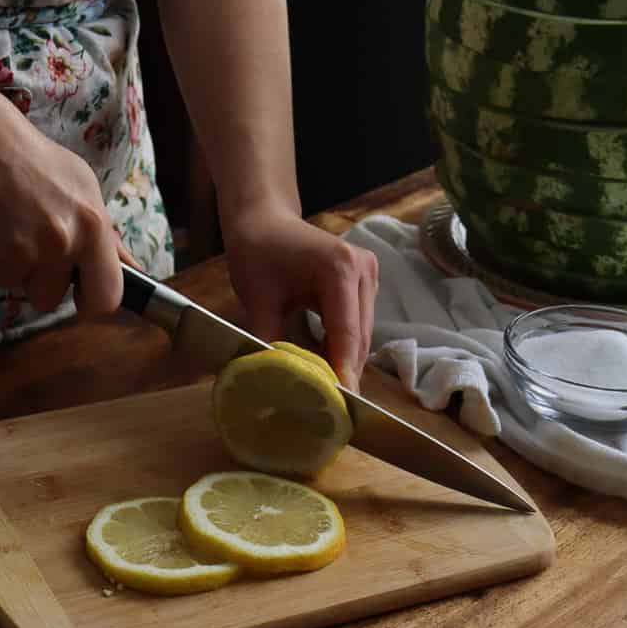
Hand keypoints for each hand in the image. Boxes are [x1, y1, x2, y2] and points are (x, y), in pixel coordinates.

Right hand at [0, 81, 122, 319]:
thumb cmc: (35, 160)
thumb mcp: (84, 187)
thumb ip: (106, 235)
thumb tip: (129, 268)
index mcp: (91, 226)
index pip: (106, 297)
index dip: (92, 302)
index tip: (81, 295)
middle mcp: (59, 242)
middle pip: (50, 300)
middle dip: (41, 280)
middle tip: (33, 242)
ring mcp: (17, 249)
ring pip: (15, 285)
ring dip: (11, 263)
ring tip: (9, 221)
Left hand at [222, 208, 377, 388]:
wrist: (264, 220)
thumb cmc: (258, 253)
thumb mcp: (258, 300)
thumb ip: (267, 342)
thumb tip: (271, 383)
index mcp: (339, 268)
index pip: (346, 333)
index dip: (343, 372)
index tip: (340, 405)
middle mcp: (363, 269)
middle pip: (359, 336)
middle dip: (344, 370)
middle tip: (328, 406)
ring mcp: (369, 273)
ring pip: (362, 333)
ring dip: (344, 359)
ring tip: (323, 389)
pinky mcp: (365, 280)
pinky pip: (358, 323)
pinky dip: (342, 344)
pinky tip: (323, 363)